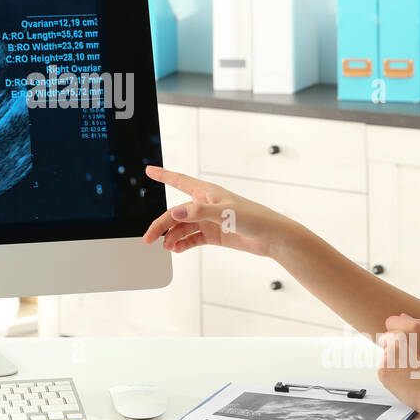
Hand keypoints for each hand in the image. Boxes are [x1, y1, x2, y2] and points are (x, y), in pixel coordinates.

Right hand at [141, 165, 294, 257]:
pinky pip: (192, 238)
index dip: (163, 175)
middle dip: (161, 225)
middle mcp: (205, 205)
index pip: (180, 180)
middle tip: (148, 239)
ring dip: (172, 237)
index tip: (148, 170)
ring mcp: (209, 220)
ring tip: (167, 247)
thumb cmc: (254, 218)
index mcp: (207, 193)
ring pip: (182, 227)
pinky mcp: (214, 234)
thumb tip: (176, 214)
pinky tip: (177, 250)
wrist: (271, 237)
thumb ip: (199, 213)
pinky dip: (183, 244)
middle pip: (176, 213)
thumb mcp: (225, 213)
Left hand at [376, 314, 419, 416]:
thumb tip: (402, 316)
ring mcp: (388, 354)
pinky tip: (405, 380)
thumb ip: (418, 324)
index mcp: (412, 328)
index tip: (405, 343)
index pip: (391, 322)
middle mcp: (397, 338)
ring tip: (411, 372)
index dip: (398, 332)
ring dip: (393, 362)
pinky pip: (383, 370)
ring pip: (385, 355)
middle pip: (386, 338)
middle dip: (395, 347)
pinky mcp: (382, 370)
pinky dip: (390, 375)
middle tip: (411, 361)